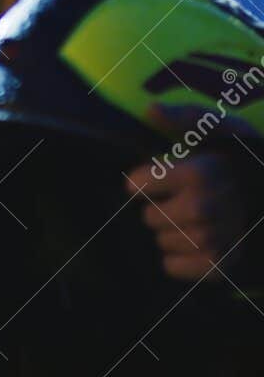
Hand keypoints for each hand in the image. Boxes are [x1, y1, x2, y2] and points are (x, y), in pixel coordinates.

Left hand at [124, 104, 260, 281]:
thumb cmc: (239, 161)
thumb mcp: (218, 130)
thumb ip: (184, 117)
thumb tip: (151, 109)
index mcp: (199, 173)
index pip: (137, 185)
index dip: (144, 182)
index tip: (159, 180)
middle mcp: (204, 208)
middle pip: (149, 217)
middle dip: (163, 208)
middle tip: (189, 201)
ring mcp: (213, 239)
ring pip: (162, 241)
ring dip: (173, 233)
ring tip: (199, 222)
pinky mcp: (219, 265)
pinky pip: (172, 267)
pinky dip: (179, 260)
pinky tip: (198, 244)